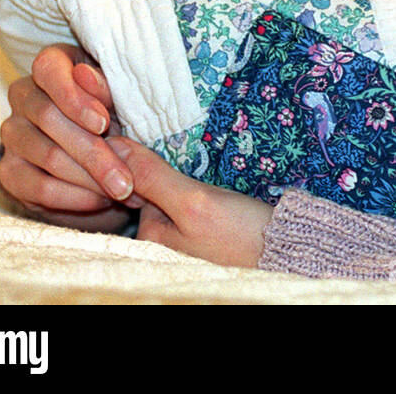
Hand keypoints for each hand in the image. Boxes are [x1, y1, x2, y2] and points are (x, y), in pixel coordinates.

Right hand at [0, 43, 138, 232]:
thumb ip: (106, 87)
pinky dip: (74, 197)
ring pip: (48, 155)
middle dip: (94, 152)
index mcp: (53, 66)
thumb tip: (84, 75)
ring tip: (124, 191)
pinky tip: (100, 200)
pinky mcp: (9, 171)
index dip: (73, 96)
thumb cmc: (121, 115)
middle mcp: (24, 95)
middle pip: (49, 117)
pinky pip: (38, 187)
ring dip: (90, 178)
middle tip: (127, 179)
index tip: (103, 124)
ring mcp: (13, 133)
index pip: (47, 69)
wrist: (114, 157)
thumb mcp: (122, 98)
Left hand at [109, 136, 274, 267]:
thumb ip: (152, 176)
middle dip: (174, 176)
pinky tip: (223, 196)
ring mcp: (184, 243)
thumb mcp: (194, 201)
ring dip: (192, 184)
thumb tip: (109, 144)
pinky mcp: (206, 238)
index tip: (176, 157)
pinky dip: (205, 197)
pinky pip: (194, 208)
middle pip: (156, 192)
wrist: (286, 252)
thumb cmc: (240, 233)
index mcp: (148, 238)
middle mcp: (160, 244)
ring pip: (176, 198)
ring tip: (217, 183)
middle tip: (204, 175)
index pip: (136, 185)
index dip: (153, 164)